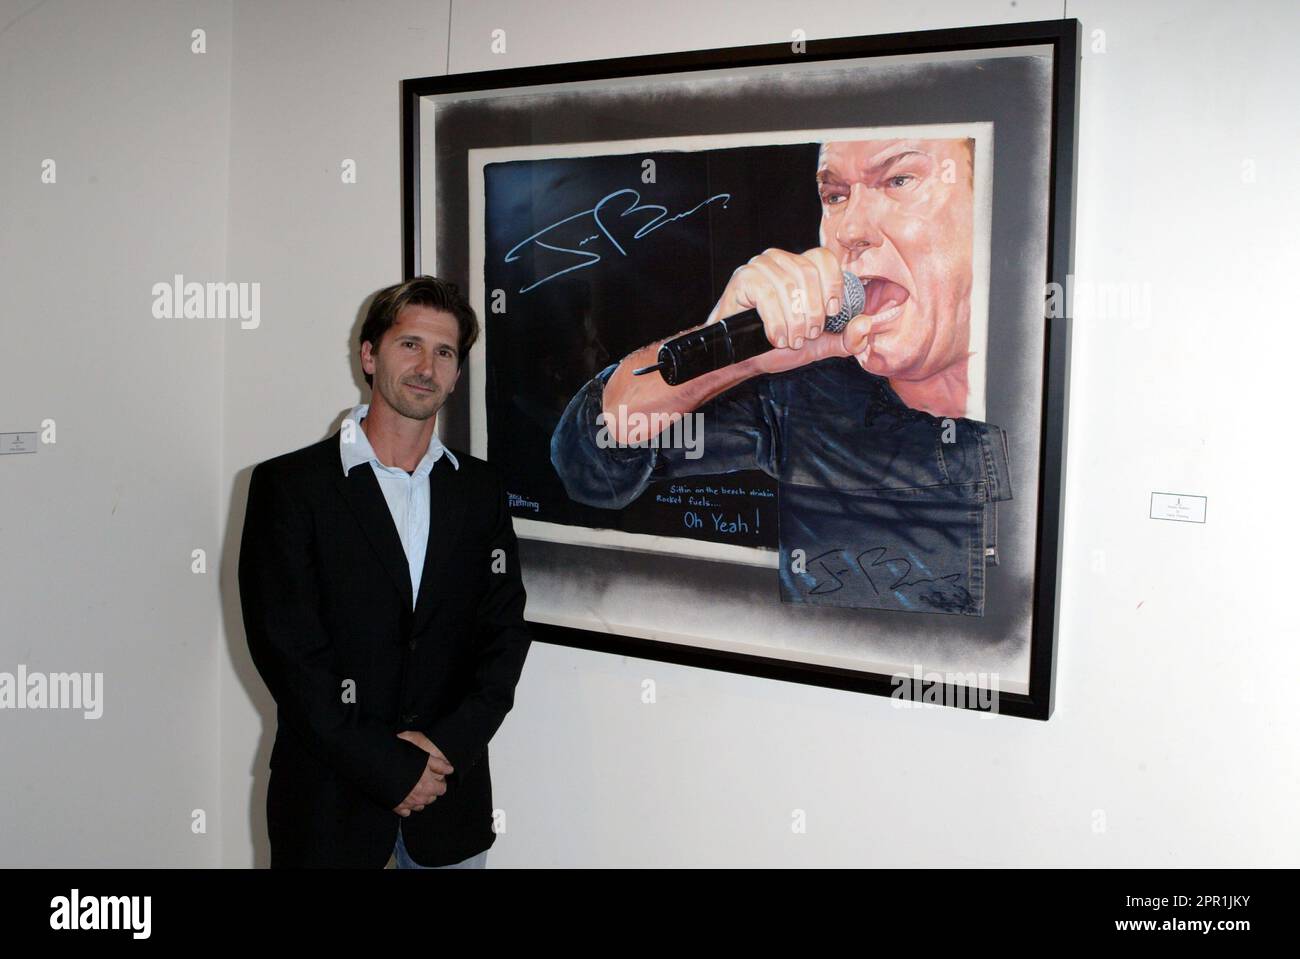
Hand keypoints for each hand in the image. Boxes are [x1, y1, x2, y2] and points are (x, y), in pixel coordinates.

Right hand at [392, 730, 453, 815]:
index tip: (435, 778)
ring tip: (415, 788)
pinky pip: (406, 812)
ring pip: (420, 806)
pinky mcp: (396, 807)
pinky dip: (407, 807)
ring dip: (420, 799)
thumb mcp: (425, 758)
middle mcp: (420, 798)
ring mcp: (408, 804)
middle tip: (424, 781)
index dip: (440, 783)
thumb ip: (439, 765)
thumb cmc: (405, 760)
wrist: (381, 767)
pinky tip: (404, 797)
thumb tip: (450, 770)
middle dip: (430, 791)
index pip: (442, 789)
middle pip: (431, 798)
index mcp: (429, 787)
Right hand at [706, 246, 872, 375]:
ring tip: (790, 340)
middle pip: (808, 273)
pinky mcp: (743, 278)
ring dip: (794, 320)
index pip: (825, 258)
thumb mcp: (819, 345)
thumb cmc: (778, 347)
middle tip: (807, 335)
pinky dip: (776, 321)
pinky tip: (776, 338)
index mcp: (801, 268)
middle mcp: (781, 260)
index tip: (831, 313)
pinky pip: (767, 295)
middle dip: (812, 311)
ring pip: (788, 286)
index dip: (833, 284)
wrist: (741, 359)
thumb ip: (846, 338)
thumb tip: (866, 324)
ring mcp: (760, 266)